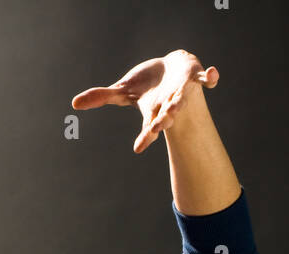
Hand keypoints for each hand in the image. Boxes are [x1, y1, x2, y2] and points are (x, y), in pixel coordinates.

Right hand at [71, 49, 218, 152]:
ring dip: (181, 103)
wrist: (173, 70)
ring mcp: (184, 93)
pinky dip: (211, 78)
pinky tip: (214, 76)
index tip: (138, 148)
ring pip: (183, 100)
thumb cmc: (148, 84)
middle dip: (163, 120)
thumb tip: (74, 104)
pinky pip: (206, 79)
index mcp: (155, 113)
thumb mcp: (124, 89)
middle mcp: (170, 106)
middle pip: (167, 116)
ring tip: (176, 106)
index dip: (145, 137)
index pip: (149, 128)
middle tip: (160, 124)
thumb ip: (101, 97)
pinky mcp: (196, 78)